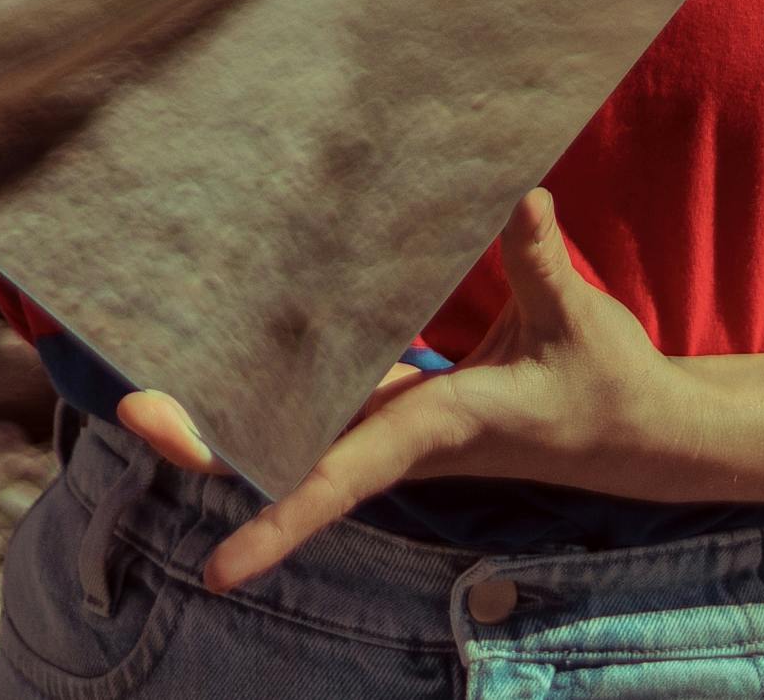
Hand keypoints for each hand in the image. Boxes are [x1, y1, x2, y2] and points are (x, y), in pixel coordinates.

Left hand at [154, 190, 692, 591]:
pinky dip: (275, 377)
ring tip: (144, 386)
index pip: (340, 481)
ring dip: (224, 409)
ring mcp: (394, 421)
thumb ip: (537, 258)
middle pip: (284, 454)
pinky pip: (322, 397)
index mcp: (434, 429)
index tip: (217, 571)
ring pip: (292, 426)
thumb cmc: (605, 384)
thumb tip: (518, 192)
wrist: (635, 434)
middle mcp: (399, 434)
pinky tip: (232, 344)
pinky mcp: (401, 402)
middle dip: (209, 440)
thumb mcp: (577, 318)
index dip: (278, 522)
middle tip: (128, 410)